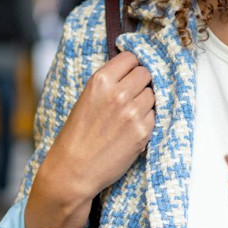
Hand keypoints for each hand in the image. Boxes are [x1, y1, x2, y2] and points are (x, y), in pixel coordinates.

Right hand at [24, 51, 153, 227]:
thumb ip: (109, 83)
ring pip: (152, 95)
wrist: (73, 170)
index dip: (131, 66)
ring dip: (145, 102)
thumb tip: (133, 70)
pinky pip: (154, 116)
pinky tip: (131, 130)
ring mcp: (133, 112)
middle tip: (130, 96)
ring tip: (129, 115)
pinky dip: (146, 121)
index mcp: (101, 81)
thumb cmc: (77, 136)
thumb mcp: (86, 99)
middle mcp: (118, 93)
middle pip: (146, 73)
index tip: (129, 74)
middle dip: (140, 83)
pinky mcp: (142, 131)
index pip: (131, 58)